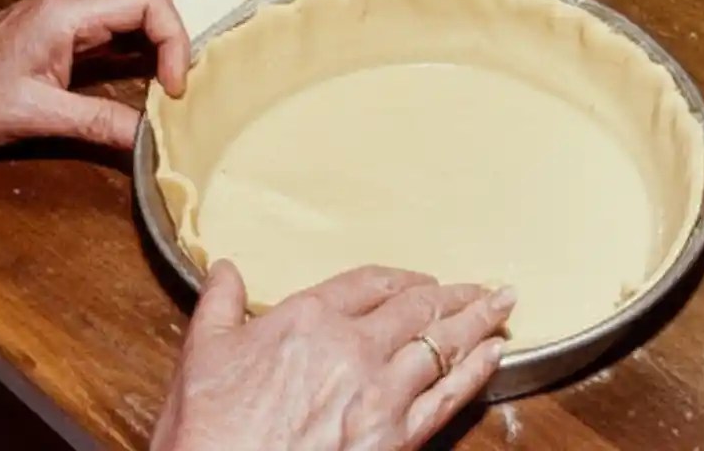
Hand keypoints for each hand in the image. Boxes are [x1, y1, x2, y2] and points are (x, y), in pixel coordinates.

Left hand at [0, 0, 190, 148]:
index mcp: (65, 12)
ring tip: (161, 82)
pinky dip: (139, 42)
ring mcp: (66, 10)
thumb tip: (151, 139)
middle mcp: (69, 0)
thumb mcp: (38, 116)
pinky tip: (138, 78)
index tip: (171, 89)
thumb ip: (100, 123)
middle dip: (174, 32)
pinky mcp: (62, 27)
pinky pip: (116, 20)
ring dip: (158, 35)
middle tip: (172, 82)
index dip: (175, 42)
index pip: (149, 0)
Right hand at [151, 262, 515, 450]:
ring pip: (442, 343)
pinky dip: (477, 369)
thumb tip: (225, 268)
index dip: (400, 279)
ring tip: (503, 304)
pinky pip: (449, 394)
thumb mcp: (201, 355)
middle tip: (482, 286)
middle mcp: (353, 347)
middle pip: (417, 307)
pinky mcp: (398, 437)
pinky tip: (495, 353)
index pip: (368, 283)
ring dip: (478, 320)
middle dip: (454, 294)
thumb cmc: (208, 430)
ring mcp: (381, 392)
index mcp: (308, 318)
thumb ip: (218, 305)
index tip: (418, 280)